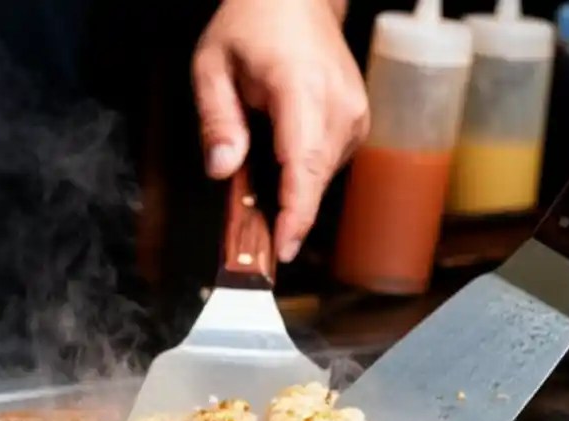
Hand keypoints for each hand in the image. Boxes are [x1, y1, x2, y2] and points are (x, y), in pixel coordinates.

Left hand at [192, 0, 367, 261]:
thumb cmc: (253, 25)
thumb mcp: (212, 66)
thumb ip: (217, 120)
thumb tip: (223, 169)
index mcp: (302, 88)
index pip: (304, 163)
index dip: (295, 213)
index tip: (282, 247)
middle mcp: (338, 105)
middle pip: (315, 180)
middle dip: (284, 216)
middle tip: (252, 241)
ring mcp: (354, 114)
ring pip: (321, 177)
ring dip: (290, 193)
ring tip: (258, 188)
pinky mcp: (357, 123)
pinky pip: (328, 164)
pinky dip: (302, 175)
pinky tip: (278, 164)